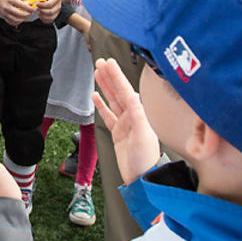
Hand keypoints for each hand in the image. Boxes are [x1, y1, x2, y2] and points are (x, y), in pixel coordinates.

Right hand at [0, 0, 33, 25]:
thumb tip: (30, 4)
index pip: (23, 6)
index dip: (30, 8)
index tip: (33, 9)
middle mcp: (7, 7)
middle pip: (20, 14)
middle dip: (27, 14)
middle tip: (30, 13)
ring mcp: (5, 13)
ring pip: (16, 20)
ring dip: (23, 19)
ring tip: (25, 16)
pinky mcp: (3, 16)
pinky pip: (11, 23)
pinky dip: (17, 22)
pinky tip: (20, 19)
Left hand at [33, 0, 62, 22]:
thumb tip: (39, 1)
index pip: (50, 4)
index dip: (42, 5)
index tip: (36, 4)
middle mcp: (58, 6)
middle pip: (50, 12)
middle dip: (42, 11)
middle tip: (36, 9)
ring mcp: (57, 12)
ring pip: (51, 17)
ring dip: (42, 16)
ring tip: (38, 12)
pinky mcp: (55, 16)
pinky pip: (50, 21)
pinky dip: (44, 20)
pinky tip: (40, 16)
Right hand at [91, 58, 160, 184]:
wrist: (142, 178)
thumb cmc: (146, 160)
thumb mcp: (143, 137)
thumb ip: (137, 116)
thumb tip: (132, 97)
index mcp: (140, 114)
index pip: (126, 90)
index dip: (117, 76)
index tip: (109, 63)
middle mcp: (133, 116)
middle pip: (119, 91)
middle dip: (110, 76)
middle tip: (100, 62)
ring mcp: (125, 123)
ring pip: (113, 100)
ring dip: (105, 86)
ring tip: (97, 72)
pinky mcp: (118, 132)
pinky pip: (108, 115)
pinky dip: (101, 105)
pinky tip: (95, 96)